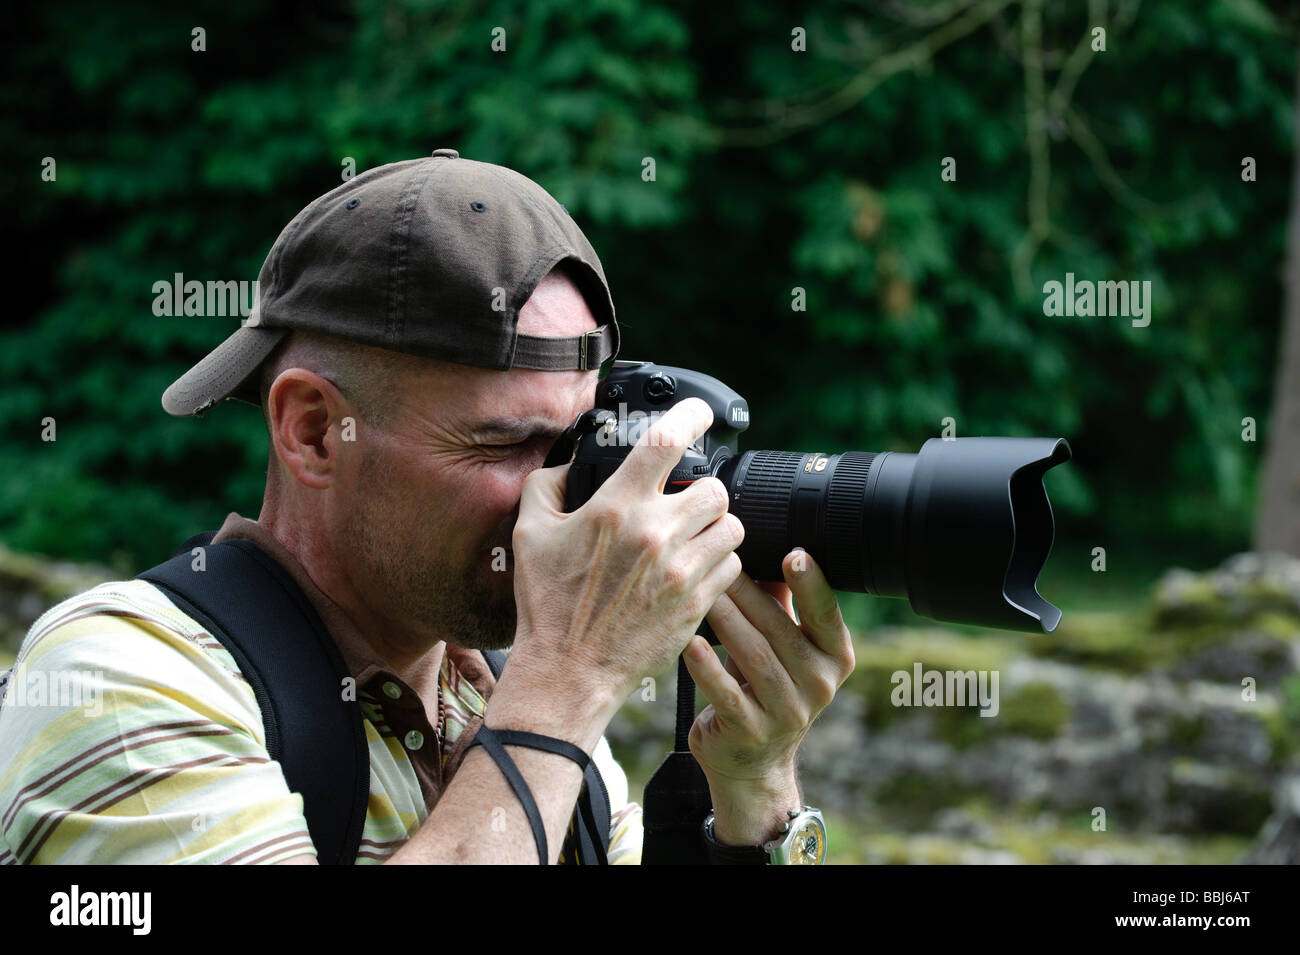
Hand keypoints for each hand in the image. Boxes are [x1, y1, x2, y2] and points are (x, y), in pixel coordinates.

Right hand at [508, 397, 744, 714]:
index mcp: (615, 508)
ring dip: (715, 527)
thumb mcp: (529, 534)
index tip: (700, 411)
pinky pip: (732, 568)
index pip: (665, 441)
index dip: (691, 414)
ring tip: (694, 538)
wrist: (567, 673)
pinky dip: (720, 564)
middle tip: (687, 502)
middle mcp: (654, 534)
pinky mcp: (696, 604)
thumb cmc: (548, 606)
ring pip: (731, 527)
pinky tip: (695, 570)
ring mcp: (680, 571)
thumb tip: (570, 464)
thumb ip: (548, 485)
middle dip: (704, 490)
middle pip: (715, 487)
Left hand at [683, 548, 853, 817]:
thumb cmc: (765, 685)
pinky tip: (689, 643)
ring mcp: (788, 712)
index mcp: (836, 656)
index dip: (812, 584)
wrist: (751, 760)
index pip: (826, 614)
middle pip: (779, 628)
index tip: (794, 553)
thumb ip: (782, 599)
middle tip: (717, 560)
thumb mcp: (784, 643)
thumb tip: (771, 538)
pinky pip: (727, 693)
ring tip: (700, 590)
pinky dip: (707, 667)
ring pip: (752, 655)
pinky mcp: (751, 731)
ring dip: (724, 619)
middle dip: (747, 592)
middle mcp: (820, 684)